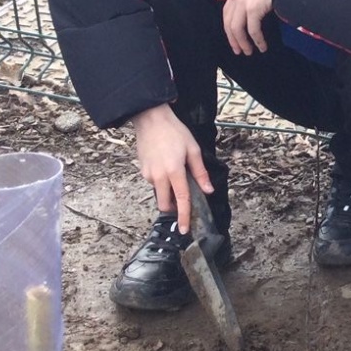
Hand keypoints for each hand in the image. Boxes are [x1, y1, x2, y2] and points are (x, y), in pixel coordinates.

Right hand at [131, 104, 212, 233]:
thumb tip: (208, 190)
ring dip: (169, 192)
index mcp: (174, 171)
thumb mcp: (193, 150)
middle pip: (164, 204)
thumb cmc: (175, 133)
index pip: (181, 200)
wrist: (151, 120)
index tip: (184, 229)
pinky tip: (167, 167)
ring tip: (177, 173)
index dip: (183, 216)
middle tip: (183, 200)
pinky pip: (154, 183)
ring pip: (159, 193)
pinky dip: (162, 182)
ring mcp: (148, 174)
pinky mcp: (142, 171)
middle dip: (174, 208)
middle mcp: (158, 176)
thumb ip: (200, 173)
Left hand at [223, 0, 282, 54]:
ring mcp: (243, 1)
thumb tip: (253, 13)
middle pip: (228, 23)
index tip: (234, 39)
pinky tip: (262, 46)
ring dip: (243, 43)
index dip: (229, 29)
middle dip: (233, 39)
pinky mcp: (253, 8)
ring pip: (237, 28)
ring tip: (249, 52)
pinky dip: (257, 40)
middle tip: (239, 50)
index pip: (227, 13)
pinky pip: (252, 29)